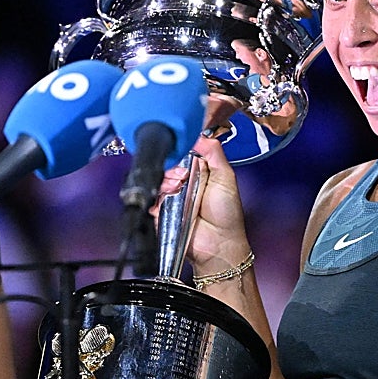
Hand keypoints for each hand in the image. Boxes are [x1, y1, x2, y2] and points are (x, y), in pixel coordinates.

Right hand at [156, 135, 250, 272]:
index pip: (181, 154)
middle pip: (166, 167)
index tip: (184, 161)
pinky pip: (150, 201)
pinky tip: (166, 203)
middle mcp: (184, 184)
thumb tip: (199, 135)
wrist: (219, 243)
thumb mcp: (226, 177)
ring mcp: (172, 199)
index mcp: (199, 172)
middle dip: (172, 170)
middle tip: (182, 178)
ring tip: (176, 192)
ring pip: (157, 182)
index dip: (180, 154)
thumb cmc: (227, 214)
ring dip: (164, 184)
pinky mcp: (161, 213)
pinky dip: (156, 201)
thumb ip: (214, 153)